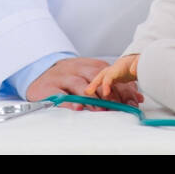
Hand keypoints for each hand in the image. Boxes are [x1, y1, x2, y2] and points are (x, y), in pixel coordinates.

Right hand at [28, 57, 143, 110]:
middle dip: (111, 94)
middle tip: (121, 106)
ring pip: (80, 85)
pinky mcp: (49, 87)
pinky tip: (78, 108)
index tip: (133, 100)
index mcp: (89, 65)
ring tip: (101, 108)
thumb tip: (136, 96)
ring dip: (92, 98)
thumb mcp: (88, 76)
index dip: (122, 87)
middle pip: (97, 79)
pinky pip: (60, 94)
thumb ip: (112, 85)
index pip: (110, 75)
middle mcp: (77, 68)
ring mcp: (63, 76)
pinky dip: (69, 102)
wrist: (39, 71)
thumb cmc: (68, 76)